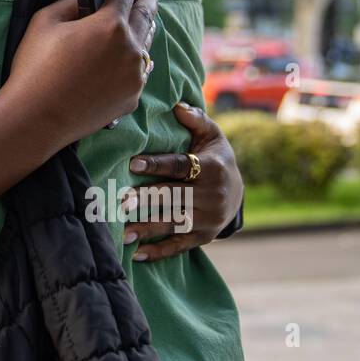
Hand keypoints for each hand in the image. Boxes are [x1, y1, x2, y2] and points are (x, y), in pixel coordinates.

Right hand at [3, 0, 158, 146]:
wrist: (37, 118)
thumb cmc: (35, 67)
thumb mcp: (45, 22)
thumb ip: (72, 2)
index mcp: (110, 24)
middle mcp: (131, 48)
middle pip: (148, 11)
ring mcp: (135, 75)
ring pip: (146, 41)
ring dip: (137, 28)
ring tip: (121, 27)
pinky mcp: (132, 97)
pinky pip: (138, 70)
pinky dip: (129, 59)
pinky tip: (112, 62)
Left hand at [123, 102, 244, 261]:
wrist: (239, 192)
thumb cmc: (216, 157)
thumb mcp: (212, 135)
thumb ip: (196, 120)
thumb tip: (176, 106)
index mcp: (212, 168)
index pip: (181, 166)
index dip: (157, 164)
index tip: (132, 163)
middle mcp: (212, 195)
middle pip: (174, 197)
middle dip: (147, 199)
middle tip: (121, 201)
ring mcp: (208, 219)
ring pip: (174, 223)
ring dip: (147, 228)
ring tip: (122, 232)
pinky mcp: (203, 236)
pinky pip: (180, 245)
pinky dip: (159, 251)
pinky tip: (136, 254)